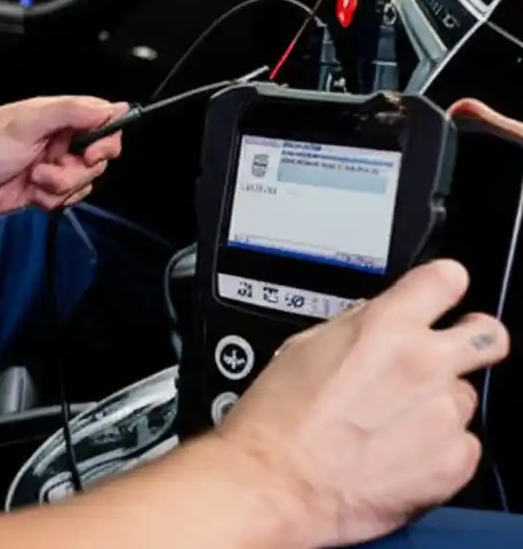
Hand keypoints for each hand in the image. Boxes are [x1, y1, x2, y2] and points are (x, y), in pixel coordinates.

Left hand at [0, 96, 127, 214]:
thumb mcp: (27, 123)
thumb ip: (70, 112)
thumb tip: (113, 107)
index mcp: (58, 116)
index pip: (102, 119)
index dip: (107, 137)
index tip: (94, 152)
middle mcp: (60, 139)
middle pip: (99, 155)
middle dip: (80, 168)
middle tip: (55, 166)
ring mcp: (54, 165)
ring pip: (85, 181)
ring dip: (61, 185)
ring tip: (34, 178)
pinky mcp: (46, 189)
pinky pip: (68, 199)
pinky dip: (52, 199)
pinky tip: (30, 192)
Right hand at [215, 260, 508, 547]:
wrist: (276, 485)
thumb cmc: (276, 422)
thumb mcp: (303, 348)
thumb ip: (355, 329)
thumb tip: (375, 325)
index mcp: (386, 327)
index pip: (447, 279)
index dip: (442, 287)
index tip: (440, 297)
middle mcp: (425, 364)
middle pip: (489, 335)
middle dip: (473, 340)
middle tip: (447, 355)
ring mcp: (444, 414)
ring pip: (465, 397)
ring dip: (438, 406)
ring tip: (392, 425)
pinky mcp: (454, 462)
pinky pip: (463, 445)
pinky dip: (438, 449)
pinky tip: (398, 454)